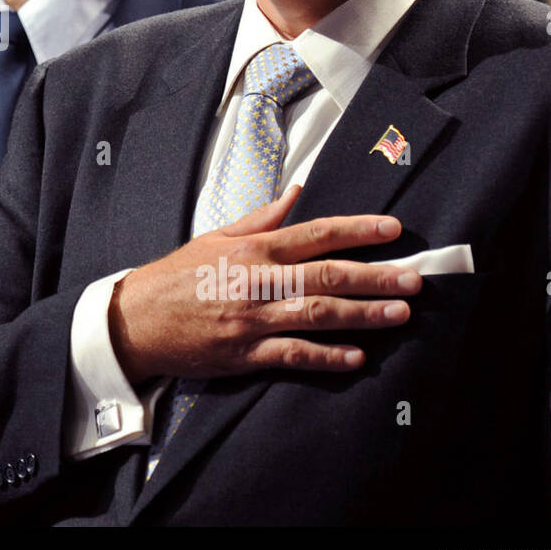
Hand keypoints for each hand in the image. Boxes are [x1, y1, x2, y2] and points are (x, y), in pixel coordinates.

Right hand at [109, 184, 420, 383]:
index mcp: (253, 250)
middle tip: (414, 278)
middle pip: (326, 275)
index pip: (314, 233)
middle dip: (375, 276)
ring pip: (317, 314)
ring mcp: (252, 319)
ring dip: (363, 314)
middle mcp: (257, 281)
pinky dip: (326, 356)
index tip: (392, 229)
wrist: (136, 320)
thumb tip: (297, 192)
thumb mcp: (215, 237)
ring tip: (400, 314)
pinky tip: (357, 357)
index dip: (356, 230)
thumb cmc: (176, 277)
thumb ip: (261, 218)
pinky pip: (293, 354)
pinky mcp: (245, 354)